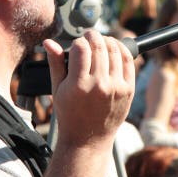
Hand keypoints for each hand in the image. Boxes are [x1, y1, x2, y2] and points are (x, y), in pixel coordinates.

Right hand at [43, 30, 134, 148]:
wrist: (89, 140)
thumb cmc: (70, 114)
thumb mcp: (57, 90)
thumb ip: (55, 63)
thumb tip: (48, 42)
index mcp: (79, 85)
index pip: (81, 48)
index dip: (77, 42)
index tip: (76, 46)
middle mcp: (99, 85)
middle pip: (99, 45)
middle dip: (92, 36)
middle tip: (88, 37)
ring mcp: (116, 87)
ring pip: (115, 49)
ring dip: (107, 40)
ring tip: (100, 43)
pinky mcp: (128, 90)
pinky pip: (128, 61)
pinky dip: (122, 50)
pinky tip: (114, 49)